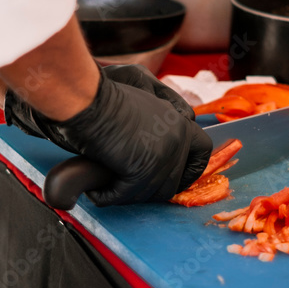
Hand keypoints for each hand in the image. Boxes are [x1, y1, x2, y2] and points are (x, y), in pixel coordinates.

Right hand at [6, 68, 211, 205]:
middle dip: (152, 188)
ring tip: (107, 189)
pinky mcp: (143, 168)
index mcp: (178, 119)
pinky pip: (129, 195)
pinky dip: (109, 196)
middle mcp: (177, 136)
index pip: (202, 151)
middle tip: (129, 188)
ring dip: (129, 195)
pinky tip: (96, 191)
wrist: (86, 99)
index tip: (170, 177)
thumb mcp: (142, 91)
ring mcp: (163, 153)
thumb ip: (160, 111)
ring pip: (155, 192)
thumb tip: (159, 137)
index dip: (187, 169)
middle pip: (176, 179)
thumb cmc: (103, 93)